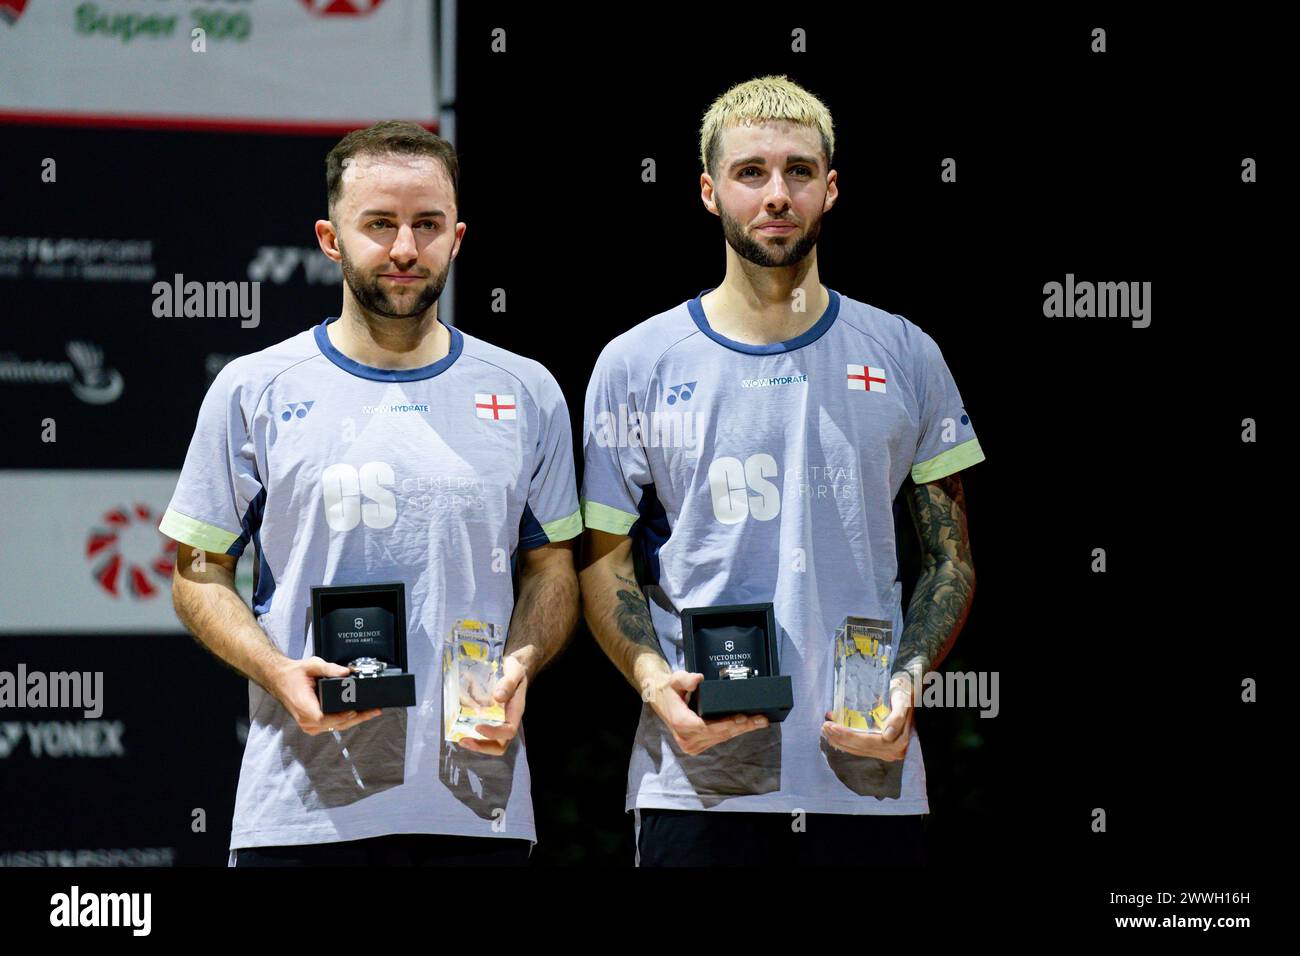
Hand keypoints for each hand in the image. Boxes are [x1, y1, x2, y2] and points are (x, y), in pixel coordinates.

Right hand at [268, 655, 382, 735]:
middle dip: (356, 718)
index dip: (340, 717)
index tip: (354, 710)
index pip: (323, 718)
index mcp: (303, 706)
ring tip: (371, 712)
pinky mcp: (313, 725)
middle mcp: (305, 719)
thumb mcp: (312, 665)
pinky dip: (345, 720)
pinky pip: (332, 726)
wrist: (281, 680)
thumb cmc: (294, 674)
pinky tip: (358, 714)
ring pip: (335, 727)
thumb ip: (329, 668)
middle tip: (373, 711)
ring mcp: (309, 725)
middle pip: (334, 725)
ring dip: (354, 720)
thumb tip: (346, 672)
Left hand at [458, 651, 528, 756]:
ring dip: (477, 745)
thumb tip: (497, 697)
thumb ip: (508, 683)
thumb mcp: (514, 671)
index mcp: (515, 711)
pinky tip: (459, 728)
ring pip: (492, 742)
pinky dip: (473, 734)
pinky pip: (484, 732)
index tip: (478, 727)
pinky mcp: (491, 717)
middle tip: (464, 740)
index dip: (494, 733)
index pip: (509, 730)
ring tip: (460, 739)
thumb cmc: (515, 670)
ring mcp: (500, 720)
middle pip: (500, 744)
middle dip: (483, 746)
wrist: (514, 668)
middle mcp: (508, 719)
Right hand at [641, 670, 768, 755]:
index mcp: (681, 723)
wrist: (661, 700)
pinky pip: (718, 739)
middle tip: (760, 719)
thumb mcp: (675, 680)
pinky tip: (747, 726)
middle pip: (719, 733)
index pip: (708, 727)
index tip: (742, 718)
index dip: (726, 724)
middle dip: (742, 726)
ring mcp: (691, 744)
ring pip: (721, 738)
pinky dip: (733, 732)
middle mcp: (686, 738)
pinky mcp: (697, 745)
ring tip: (759, 722)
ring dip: (741, 730)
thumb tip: (698, 679)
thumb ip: (685, 679)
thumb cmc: (670, 689)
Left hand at [822, 677, 913, 760]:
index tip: (832, 726)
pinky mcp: (882, 749)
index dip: (848, 735)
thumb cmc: (905, 695)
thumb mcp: (903, 702)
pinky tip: (835, 738)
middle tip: (824, 727)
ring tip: (826, 731)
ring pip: (859, 750)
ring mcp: (888, 752)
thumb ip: (898, 717)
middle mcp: (893, 751)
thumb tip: (887, 736)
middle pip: (861, 747)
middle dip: (840, 738)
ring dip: (840, 742)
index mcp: (898, 741)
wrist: (912, 696)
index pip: (867, 741)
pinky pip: (862, 749)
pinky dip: (847, 744)